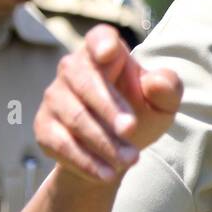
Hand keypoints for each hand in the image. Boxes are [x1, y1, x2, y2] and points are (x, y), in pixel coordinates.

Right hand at [35, 24, 182, 183]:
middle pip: (85, 83)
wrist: (115, 150)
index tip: (109, 53)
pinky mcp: (44, 128)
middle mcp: (73, 69)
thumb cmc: (141, 112)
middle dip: (109, 108)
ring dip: (103, 141)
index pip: (99, 38)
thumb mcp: (163, 103)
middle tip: (132, 130)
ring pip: (75, 117)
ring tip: (130, 159)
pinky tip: (108, 173)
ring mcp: (54, 98)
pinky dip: (86, 160)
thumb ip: (167, 88)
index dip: (102, 43)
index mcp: (104, 53)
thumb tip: (155, 82)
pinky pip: (61, 144)